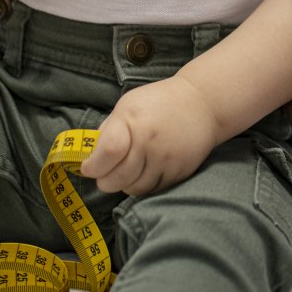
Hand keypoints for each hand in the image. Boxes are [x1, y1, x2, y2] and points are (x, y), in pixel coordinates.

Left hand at [79, 77, 221, 195]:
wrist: (202, 104)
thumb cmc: (159, 102)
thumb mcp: (128, 105)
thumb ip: (108, 130)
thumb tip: (91, 156)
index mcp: (132, 121)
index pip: (107, 153)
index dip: (93, 166)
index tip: (88, 167)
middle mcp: (149, 142)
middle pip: (117, 179)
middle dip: (104, 181)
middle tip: (104, 175)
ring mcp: (166, 159)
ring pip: (134, 188)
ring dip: (124, 184)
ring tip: (125, 173)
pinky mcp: (179, 171)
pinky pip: (153, 189)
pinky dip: (143, 185)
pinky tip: (143, 172)